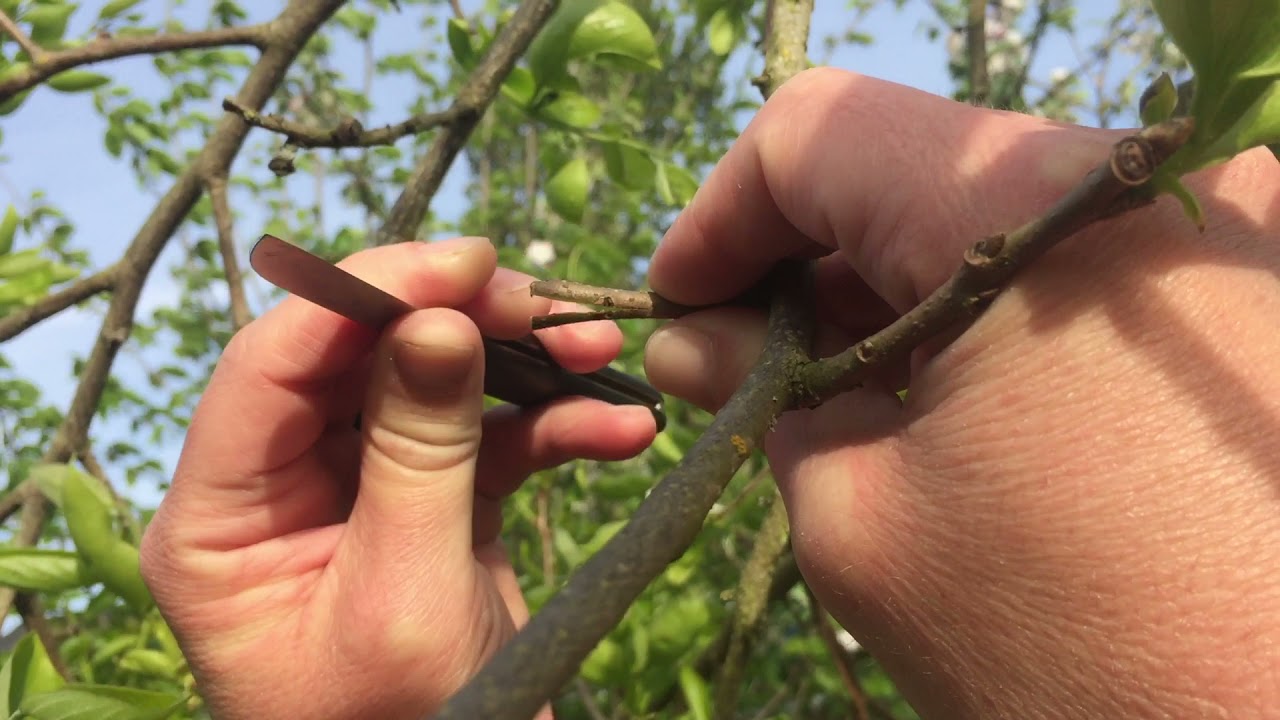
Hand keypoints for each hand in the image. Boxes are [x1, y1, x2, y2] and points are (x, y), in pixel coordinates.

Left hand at [140, 238, 655, 718]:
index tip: (462, 265)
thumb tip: (439, 319)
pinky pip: (488, 445)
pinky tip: (620, 430)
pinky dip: (553, 430)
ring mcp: (365, 493)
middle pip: (362, 360)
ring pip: (435, 388)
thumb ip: (419, 450)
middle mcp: (283, 490)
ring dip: (525, 368)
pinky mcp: (435, 509)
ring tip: (603, 356)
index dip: (364, 297)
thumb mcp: (406, 594)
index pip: (272, 364)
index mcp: (223, 518)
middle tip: (547, 304)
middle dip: (463, 322)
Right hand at [645, 68, 1279, 717]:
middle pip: (907, 172)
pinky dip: (979, 322)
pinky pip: (1070, 271)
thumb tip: (693, 338)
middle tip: (733, 371)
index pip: (820, 134)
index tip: (680, 308)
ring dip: (884, 298)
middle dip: (797, 268)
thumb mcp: (864, 522)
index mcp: (1038, 208)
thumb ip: (761, 397)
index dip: (720, 216)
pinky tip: (945, 411)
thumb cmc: (1074, 648)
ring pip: (988, 221)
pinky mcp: (1249, 302)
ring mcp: (1216, 240)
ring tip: (832, 405)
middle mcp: (1144, 188)